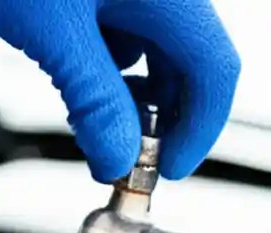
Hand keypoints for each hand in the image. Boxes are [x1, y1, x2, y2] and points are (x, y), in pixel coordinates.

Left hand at [0, 0, 240, 182]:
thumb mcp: (55, 37)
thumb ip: (95, 102)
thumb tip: (117, 159)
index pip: (215, 71)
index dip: (200, 129)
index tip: (170, 169)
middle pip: (190, 60)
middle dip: (163, 115)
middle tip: (127, 155)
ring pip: (156, 46)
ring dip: (133, 91)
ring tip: (92, 115)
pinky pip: (126, 25)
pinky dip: (108, 60)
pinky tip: (75, 72)